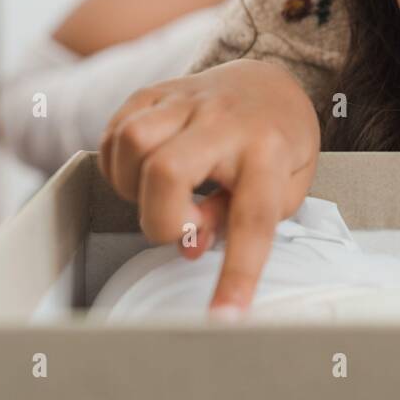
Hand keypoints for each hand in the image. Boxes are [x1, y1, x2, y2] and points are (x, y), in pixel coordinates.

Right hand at [98, 59, 320, 313]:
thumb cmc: (279, 142)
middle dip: (162, 220)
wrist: (268, 82)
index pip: (252, 218)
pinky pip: (113, 133)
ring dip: (134, 187)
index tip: (225, 317)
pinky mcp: (152, 93)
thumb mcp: (287, 186)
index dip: (236, 273)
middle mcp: (222, 121)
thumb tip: (190, 243)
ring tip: (164, 195)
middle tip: (185, 226)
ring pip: (130, 143)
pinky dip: (119, 167)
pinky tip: (146, 174)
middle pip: (165, 170)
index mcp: (268, 151)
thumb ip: (244, 219)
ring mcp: (184, 101)